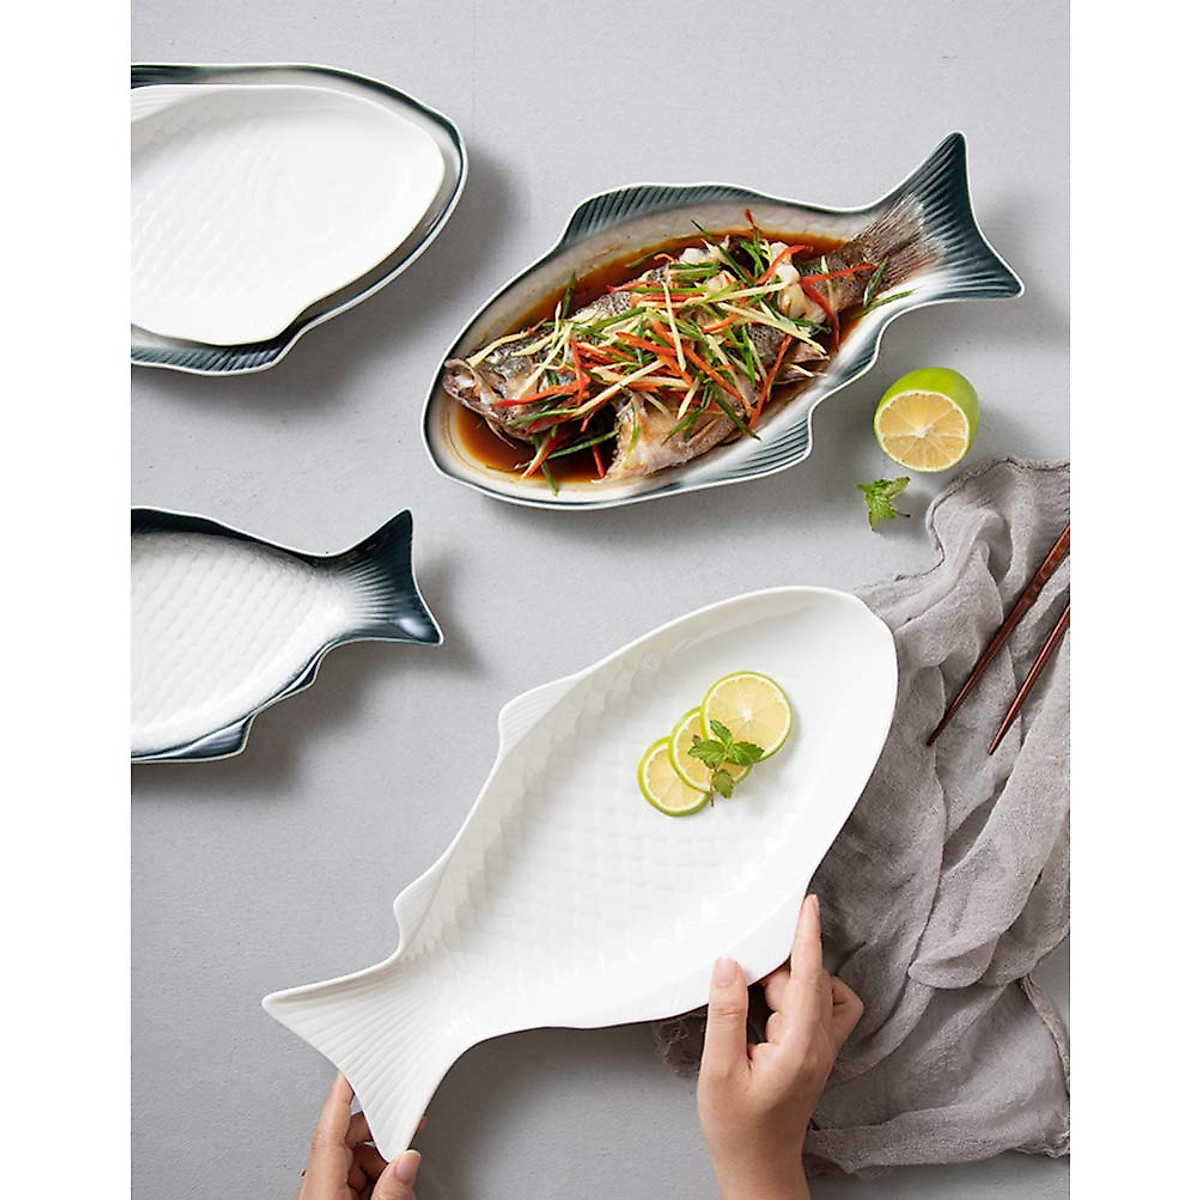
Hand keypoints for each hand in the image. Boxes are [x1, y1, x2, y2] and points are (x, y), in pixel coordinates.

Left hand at [296, 1074, 422, 1199]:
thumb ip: (392, 1189)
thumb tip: (408, 1159)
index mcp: (320, 1189)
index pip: (328, 1130)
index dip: (340, 1095)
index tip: (351, 1070)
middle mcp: (315, 1190)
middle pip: (344, 1140)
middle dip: (378, 1137)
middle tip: (404, 1142)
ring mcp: (320, 1196)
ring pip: (351, 1157)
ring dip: (378, 1162)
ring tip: (396, 1182)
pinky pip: (349, 1176)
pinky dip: (372, 1177)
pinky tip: (387, 1192)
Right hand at [697, 894, 862, 1199]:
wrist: (759, 1167)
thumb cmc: (738, 1128)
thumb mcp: (719, 1071)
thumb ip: (726, 1014)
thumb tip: (729, 963)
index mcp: (800, 1048)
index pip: (809, 978)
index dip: (807, 937)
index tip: (808, 904)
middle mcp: (820, 1045)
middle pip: (805, 981)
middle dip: (772, 970)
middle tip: (736, 976)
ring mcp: (824, 1049)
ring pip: (814, 990)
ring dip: (784, 983)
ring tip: (750, 999)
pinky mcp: (818, 1051)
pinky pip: (821, 1006)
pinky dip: (800, 993)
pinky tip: (771, 1003)